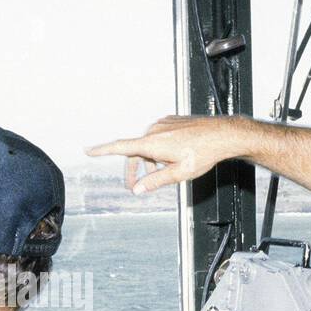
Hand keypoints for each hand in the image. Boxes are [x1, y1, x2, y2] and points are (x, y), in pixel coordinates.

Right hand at [86, 115, 249, 193]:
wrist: (223, 134)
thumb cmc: (204, 153)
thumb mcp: (179, 174)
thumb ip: (155, 182)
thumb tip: (137, 189)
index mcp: (153, 143)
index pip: (120, 147)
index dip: (101, 150)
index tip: (87, 150)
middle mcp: (154, 130)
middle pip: (135, 151)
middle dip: (134, 169)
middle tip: (133, 185)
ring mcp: (163, 123)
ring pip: (148, 144)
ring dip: (150, 159)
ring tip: (165, 171)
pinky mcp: (171, 120)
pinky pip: (158, 136)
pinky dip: (160, 149)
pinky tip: (175, 156)